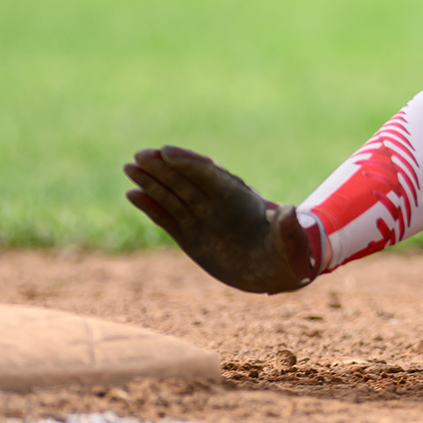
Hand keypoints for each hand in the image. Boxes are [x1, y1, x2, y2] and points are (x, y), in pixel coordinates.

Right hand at [124, 145, 317, 293]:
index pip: (211, 175)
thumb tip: (289, 211)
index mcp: (241, 200)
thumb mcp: (292, 245)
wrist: (277, 270)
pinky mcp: (191, 235)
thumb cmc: (289, 255)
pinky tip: (131, 194)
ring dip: (151, 181)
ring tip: (129, 166)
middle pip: (186, 179)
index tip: (167, 152)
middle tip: (140, 154)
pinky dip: (150, 206)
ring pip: (172, 194)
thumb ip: (289, 229)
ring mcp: (202, 218)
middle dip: (164, 166)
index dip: (190, 163)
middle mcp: (218, 204)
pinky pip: (167, 217)